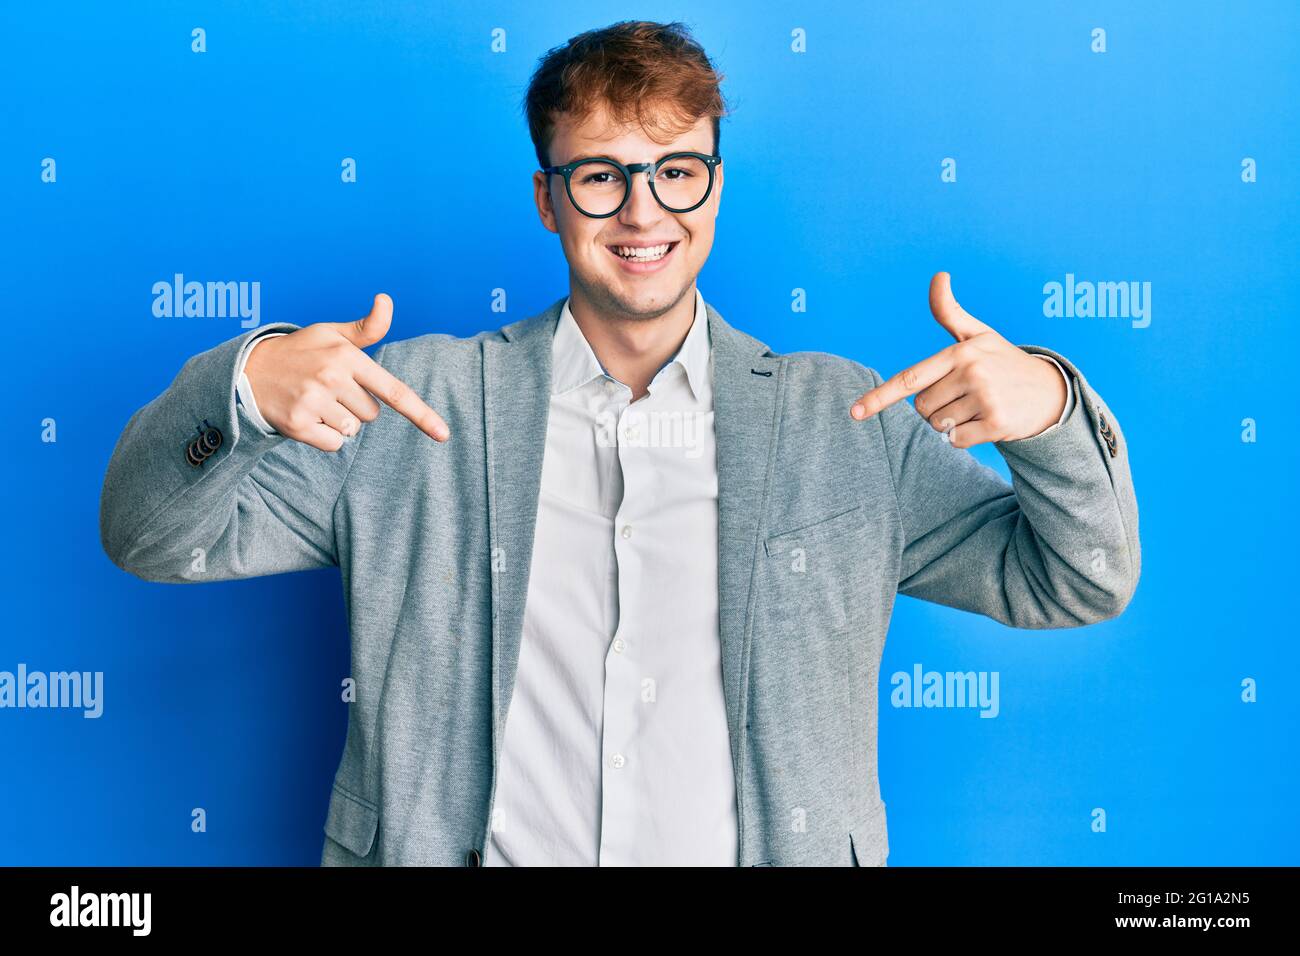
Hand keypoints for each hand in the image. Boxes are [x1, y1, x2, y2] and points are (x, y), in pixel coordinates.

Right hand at [244, 293, 449, 450]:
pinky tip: (305, 417)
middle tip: (326, 390)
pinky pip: (333, 445)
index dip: (422, 415)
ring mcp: (313, 402)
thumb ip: (366, 328)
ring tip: (313, 401)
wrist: (247, 371)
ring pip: (352, 431)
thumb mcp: (330, 334)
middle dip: (354, 406)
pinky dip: (323, 438)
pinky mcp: (298, 425)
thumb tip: (386, 299)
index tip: (443, 434)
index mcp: (346, 356)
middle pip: (371, 415)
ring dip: (338, 423)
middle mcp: (332, 378)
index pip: (394, 391)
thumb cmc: (299, 353)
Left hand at [849, 272, 1066, 447]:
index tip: (855, 412)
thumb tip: (939, 275)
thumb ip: (950, 312)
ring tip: (978, 407)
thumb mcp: (978, 335)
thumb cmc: (1004, 362)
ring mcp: (985, 398)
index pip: (910, 378)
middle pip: (921, 408)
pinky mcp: (997, 423)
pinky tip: (986, 422)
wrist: (1051, 392)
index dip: (879, 397)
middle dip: (935, 407)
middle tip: (964, 396)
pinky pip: (956, 441)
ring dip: (951, 423)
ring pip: (938, 425)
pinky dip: (965, 438)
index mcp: (960, 352)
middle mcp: (972, 372)